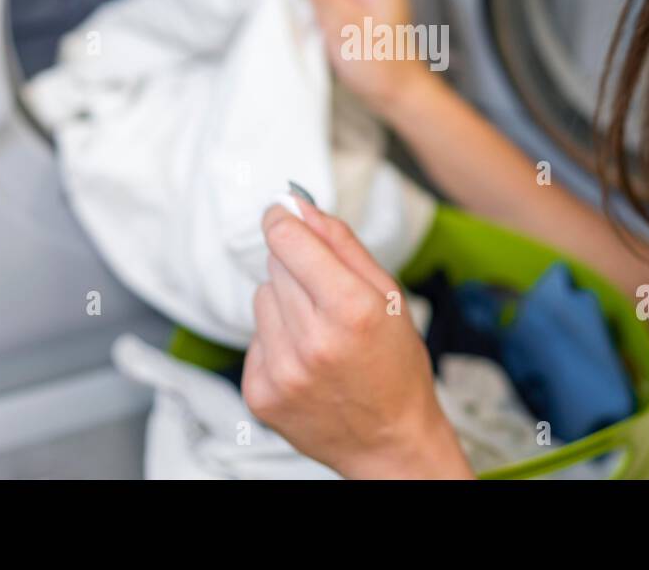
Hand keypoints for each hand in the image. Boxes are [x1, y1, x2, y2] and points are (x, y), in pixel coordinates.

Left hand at [243, 197, 473, 479]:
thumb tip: (302, 206)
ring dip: (284, 306)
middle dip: (297, 270)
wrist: (389, 442)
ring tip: (317, 332)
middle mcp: (312, 342)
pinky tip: (304, 360)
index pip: (288, 241)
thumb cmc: (395, 366)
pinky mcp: (260, 393)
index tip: (280, 213)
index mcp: (351, 310)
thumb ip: (342, 243)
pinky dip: (275, 341)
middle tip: (326, 298)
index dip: (281, 220)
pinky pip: (252, 339)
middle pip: (275, 266)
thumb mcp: (388, 296)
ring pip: (260, 299)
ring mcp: (282, 372)